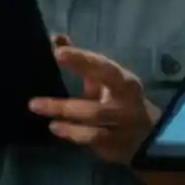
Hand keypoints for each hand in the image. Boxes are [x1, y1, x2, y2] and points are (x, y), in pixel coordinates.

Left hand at [29, 36, 160, 165]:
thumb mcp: (105, 79)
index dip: (82, 59)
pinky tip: (54, 127)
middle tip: (41, 87)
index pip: (104, 68)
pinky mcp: (114, 145)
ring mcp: (121, 126)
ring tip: (36, 105)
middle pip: (101, 89)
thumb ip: (80, 60)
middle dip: (72, 91)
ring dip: (64, 111)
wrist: (148, 136)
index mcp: (124, 82)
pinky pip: (92, 138)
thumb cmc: (119, 99)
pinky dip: (72, 133)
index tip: (59, 52)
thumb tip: (56, 38)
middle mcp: (125, 103)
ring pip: (93, 117)